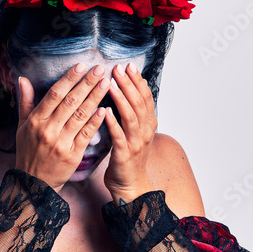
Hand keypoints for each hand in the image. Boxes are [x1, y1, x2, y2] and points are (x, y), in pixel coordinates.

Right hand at [15, 63, 109, 192]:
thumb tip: (23, 79)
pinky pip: (86, 134)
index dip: (69, 79)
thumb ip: (25, 102)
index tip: (81, 65)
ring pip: (80, 115)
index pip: (54, 94)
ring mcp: (61, 142)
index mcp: (36, 120)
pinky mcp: (72, 155)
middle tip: (99, 69)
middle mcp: (48, 130)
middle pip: (70, 102)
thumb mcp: (21, 126)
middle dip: (86, 84)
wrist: (34, 183)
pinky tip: (105, 109)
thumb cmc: (28, 152)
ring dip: (94, 98)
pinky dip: (95, 121)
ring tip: (106, 84)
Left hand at [103, 63, 156, 202]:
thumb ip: (134, 113)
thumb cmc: (129, 158)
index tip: (129, 66)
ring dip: (121, 98)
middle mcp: (145, 132)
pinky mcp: (124, 154)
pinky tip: (104, 111)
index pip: (146, 98)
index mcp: (148, 125)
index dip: (138, 81)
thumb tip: (130, 90)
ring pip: (131, 116)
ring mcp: (136, 143)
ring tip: (111, 84)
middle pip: (139, 103)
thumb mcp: (135, 133)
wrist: (130, 185)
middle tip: (119, 69)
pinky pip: (119, 135)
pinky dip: (112, 122)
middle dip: (129, 84)